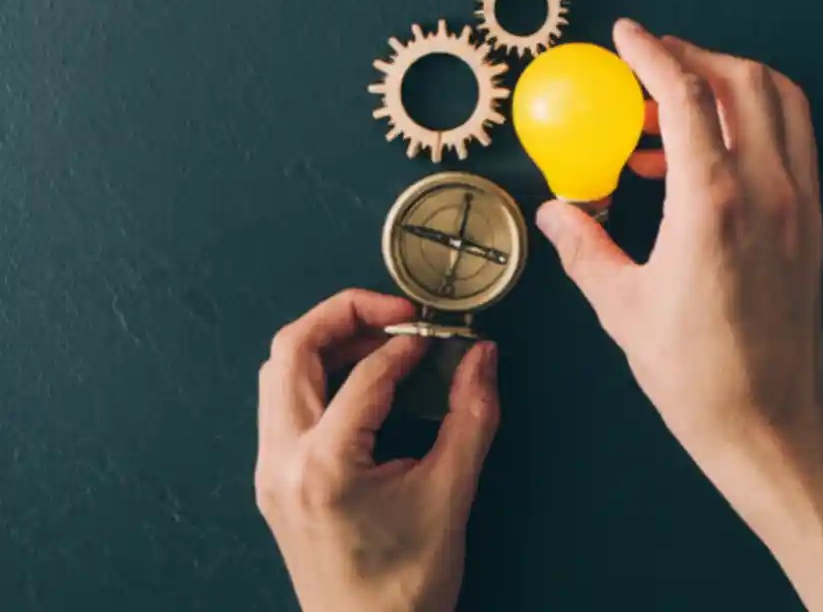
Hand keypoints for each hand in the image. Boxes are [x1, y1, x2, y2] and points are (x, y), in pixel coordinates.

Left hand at [255, 289, 498, 611]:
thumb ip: (472, 416)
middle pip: (291, 351)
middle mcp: (282, 461)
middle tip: (395, 310)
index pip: (365, 373)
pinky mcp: (275, 480)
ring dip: (325, 342)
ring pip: (279, 374)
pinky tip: (361, 380)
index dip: (406, 343)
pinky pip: (283, 404)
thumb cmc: (407, 584)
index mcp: (324, 465)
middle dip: (343, 314)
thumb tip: (481, 357)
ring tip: (379, 337)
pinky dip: (317, 376)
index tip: (439, 336)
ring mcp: (270, 471)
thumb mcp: (451, 494)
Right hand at [538, 19, 822, 458]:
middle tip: (648, 68)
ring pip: (780, 103)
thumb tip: (555, 210)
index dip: (653, 54)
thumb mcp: (622, 309)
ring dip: (729, 86)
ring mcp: (798, 206)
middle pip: (745, 80)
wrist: (770, 424)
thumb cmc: (698, 376)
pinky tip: (702, 161)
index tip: (627, 36)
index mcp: (715, 206)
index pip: (689, 96)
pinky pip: (790, 143)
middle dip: (694, 57)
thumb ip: (585, 246)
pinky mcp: (811, 225)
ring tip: (670, 114)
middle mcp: (768, 192)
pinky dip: (752, 125)